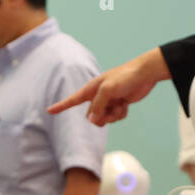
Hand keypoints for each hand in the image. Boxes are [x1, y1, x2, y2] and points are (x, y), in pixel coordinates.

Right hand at [47, 48, 169, 125]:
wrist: (145, 74)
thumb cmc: (125, 76)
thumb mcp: (108, 90)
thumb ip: (98, 105)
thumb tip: (92, 120)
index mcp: (91, 89)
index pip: (72, 100)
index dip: (61, 106)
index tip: (49, 111)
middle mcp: (98, 96)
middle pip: (91, 116)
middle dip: (101, 116)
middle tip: (111, 107)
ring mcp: (108, 101)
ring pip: (104, 119)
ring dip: (113, 116)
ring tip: (120, 105)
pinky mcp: (118, 105)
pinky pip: (115, 117)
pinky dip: (120, 114)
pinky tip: (126, 104)